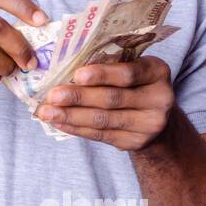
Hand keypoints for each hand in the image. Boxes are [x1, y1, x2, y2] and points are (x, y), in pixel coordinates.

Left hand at [34, 56, 174, 150]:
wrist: (156, 116)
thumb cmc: (134, 82)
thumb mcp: (131, 65)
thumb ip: (109, 63)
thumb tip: (64, 64)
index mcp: (157, 71)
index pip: (129, 73)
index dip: (102, 75)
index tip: (77, 75)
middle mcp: (159, 98)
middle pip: (112, 99)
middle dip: (78, 97)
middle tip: (52, 95)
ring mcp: (149, 124)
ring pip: (103, 120)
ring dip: (71, 116)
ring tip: (46, 111)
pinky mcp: (135, 142)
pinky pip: (100, 135)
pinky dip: (76, 128)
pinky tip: (58, 122)